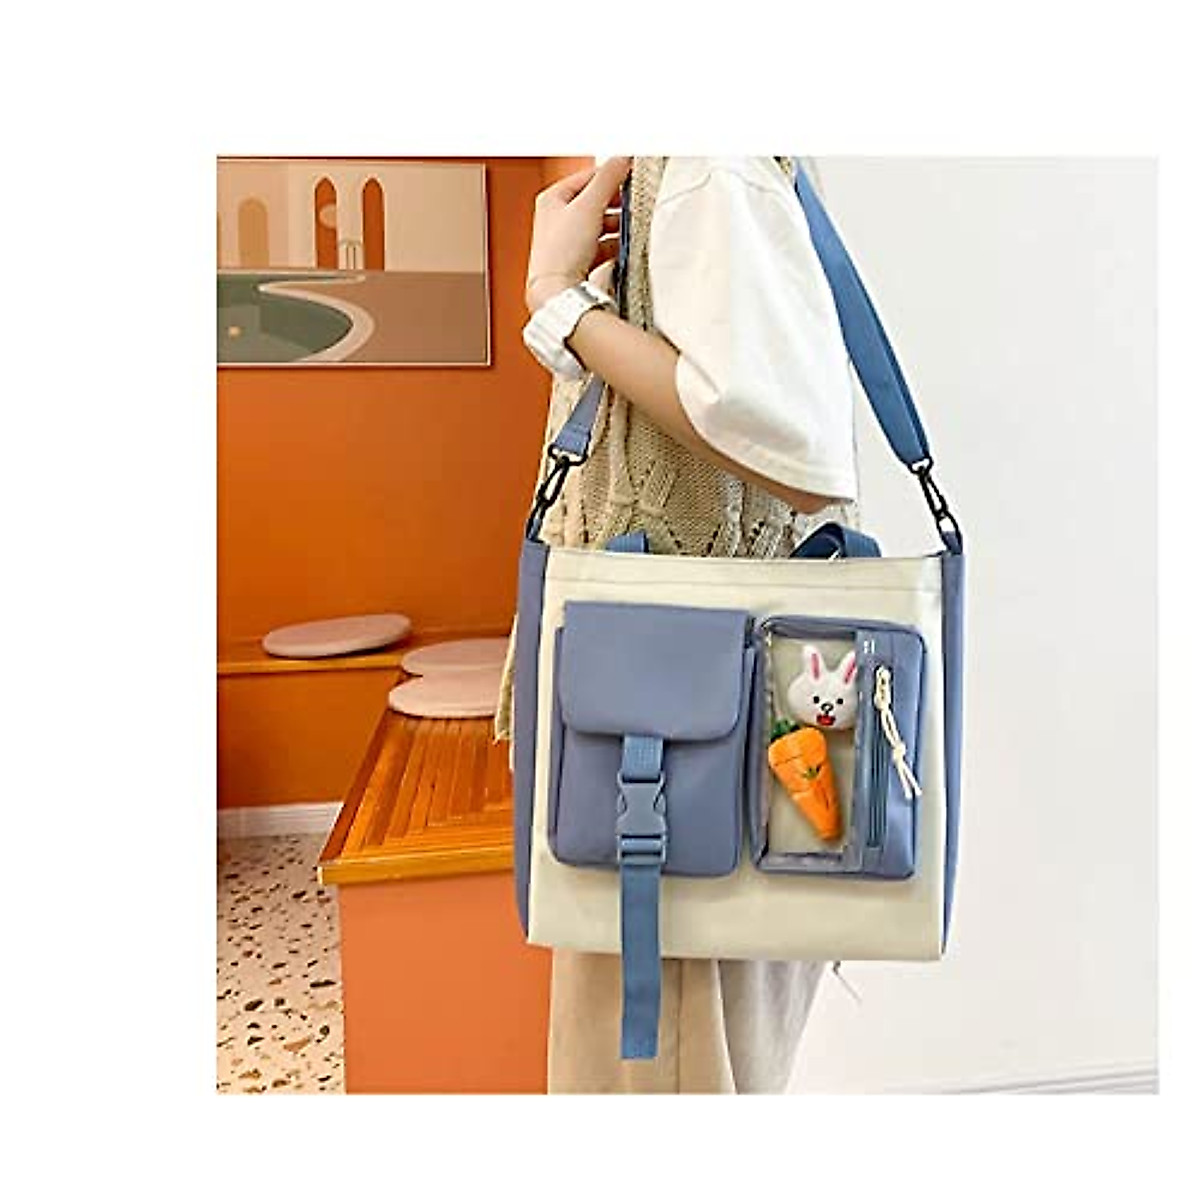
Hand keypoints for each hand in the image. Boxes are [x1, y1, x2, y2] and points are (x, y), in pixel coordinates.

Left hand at [525, 156, 631, 314]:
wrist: (557, 293)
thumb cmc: (561, 252)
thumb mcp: (588, 206)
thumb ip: (608, 178)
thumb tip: (623, 157)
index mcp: (552, 199)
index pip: (588, 177)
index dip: (611, 176)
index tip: (632, 176)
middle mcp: (556, 219)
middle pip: (595, 203)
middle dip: (616, 205)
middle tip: (633, 204)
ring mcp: (566, 242)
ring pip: (599, 227)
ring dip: (617, 228)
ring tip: (632, 229)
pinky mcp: (576, 263)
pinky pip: (601, 248)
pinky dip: (613, 247)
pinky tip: (624, 250)